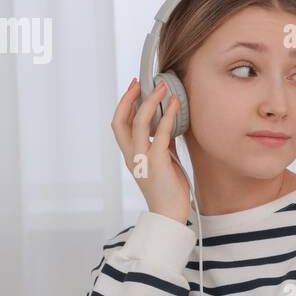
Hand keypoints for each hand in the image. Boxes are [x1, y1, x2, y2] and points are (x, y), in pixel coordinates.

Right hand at [112, 78, 190, 222]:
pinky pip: (161, 134)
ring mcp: (142, 159)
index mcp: (130, 155)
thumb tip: (168, 123)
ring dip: (151, 102)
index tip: (135, 87)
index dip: (125, 104)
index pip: (119, 124)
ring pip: (139, 123)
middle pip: (120, 121)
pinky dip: (168, 117)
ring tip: (163, 87)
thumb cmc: (168, 189)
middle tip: (142, 82)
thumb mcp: (163, 161)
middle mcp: (131, 156)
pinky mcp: (157, 163)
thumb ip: (161, 143)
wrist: (171, 213)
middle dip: (129, 98)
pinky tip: (175, 105)